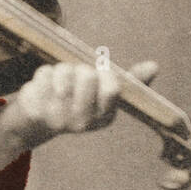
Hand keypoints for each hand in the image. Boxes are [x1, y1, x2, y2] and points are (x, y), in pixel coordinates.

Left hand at [0, 59, 158, 183]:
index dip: (104, 74)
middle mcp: (83, 123)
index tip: (97, 76)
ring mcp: (59, 118)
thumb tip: (155, 66)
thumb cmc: (76, 99)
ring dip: (61, 69)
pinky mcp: (37, 110)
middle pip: (88, 75)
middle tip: (74, 77)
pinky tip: (43, 85)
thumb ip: (129, 80)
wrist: (35, 121)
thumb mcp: (103, 91)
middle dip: (81, 68)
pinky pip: (45, 73)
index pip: (112, 87)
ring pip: (65, 71)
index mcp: (104, 118)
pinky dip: (44, 72)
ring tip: (59, 80)